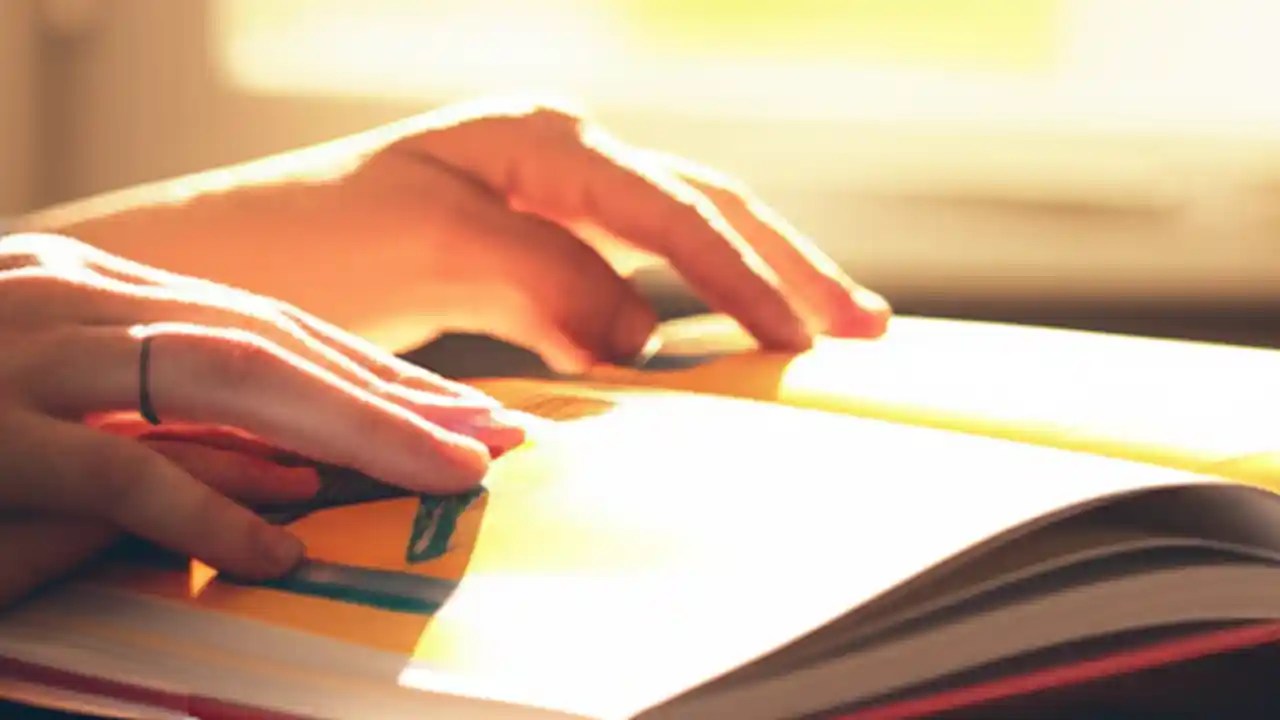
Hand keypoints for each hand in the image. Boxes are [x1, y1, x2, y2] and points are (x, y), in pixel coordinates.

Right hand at [0, 233, 524, 594]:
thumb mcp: (54, 413)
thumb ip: (166, 433)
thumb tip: (294, 477)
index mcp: (98, 290)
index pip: (271, 327)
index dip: (377, 374)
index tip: (464, 411)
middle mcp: (75, 301)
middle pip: (276, 340)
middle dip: (398, 393)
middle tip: (495, 435)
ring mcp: (28, 360)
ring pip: (229, 374)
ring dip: (354, 426)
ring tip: (447, 470)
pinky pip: (115, 475)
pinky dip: (208, 509)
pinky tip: (282, 551)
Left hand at [333, 98, 890, 370]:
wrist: (233, 262)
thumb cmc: (311, 240)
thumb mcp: (430, 241)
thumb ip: (549, 276)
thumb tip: (645, 337)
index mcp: (544, 141)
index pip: (675, 212)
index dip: (743, 278)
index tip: (798, 341)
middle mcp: (558, 162)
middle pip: (705, 208)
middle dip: (787, 266)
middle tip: (863, 326)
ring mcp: (547, 208)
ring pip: (677, 244)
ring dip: (751, 286)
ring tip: (824, 330)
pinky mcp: (529, 260)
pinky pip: (629, 285)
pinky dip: (681, 318)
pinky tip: (715, 349)